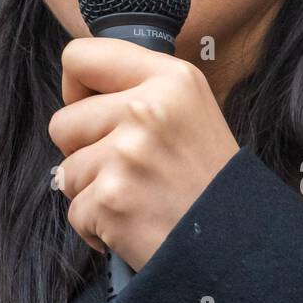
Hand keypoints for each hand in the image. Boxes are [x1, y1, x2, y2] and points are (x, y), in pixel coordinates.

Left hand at [48, 37, 239, 271]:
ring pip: (65, 170)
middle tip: (128, 169)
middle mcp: (146, 109)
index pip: (80, 56)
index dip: (77, 88)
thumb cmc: (210, 181)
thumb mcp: (192, 110)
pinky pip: (74, 211)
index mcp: (170, 78)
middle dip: (83, 151)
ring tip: (137, 198)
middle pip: (63, 121)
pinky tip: (135, 224)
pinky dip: (98, 226)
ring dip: (91, 191)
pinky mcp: (112, 200)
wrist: (239, 246)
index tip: (95, 111)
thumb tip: (82, 89)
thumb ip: (140, 90)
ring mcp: (127, 155)